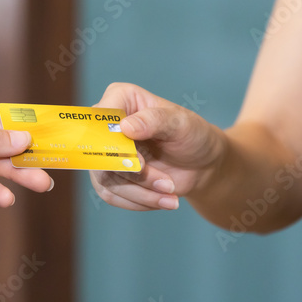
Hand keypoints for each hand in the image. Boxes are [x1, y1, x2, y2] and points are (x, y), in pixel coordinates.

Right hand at [89, 83, 224, 210]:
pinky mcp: (109, 177)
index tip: (141, 164)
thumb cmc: (191, 135)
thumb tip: (125, 127)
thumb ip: (154, 120)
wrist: (201, 164)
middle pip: (100, 155)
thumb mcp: (181, 123)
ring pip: (107, 181)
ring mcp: (105, 153)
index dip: (113, 145)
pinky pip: (113, 196)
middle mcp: (106, 125)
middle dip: (135, 175)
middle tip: (166, 183)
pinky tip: (163, 200)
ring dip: (142, 193)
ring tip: (171, 192)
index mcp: (120, 99)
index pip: (100, 119)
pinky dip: (139, 202)